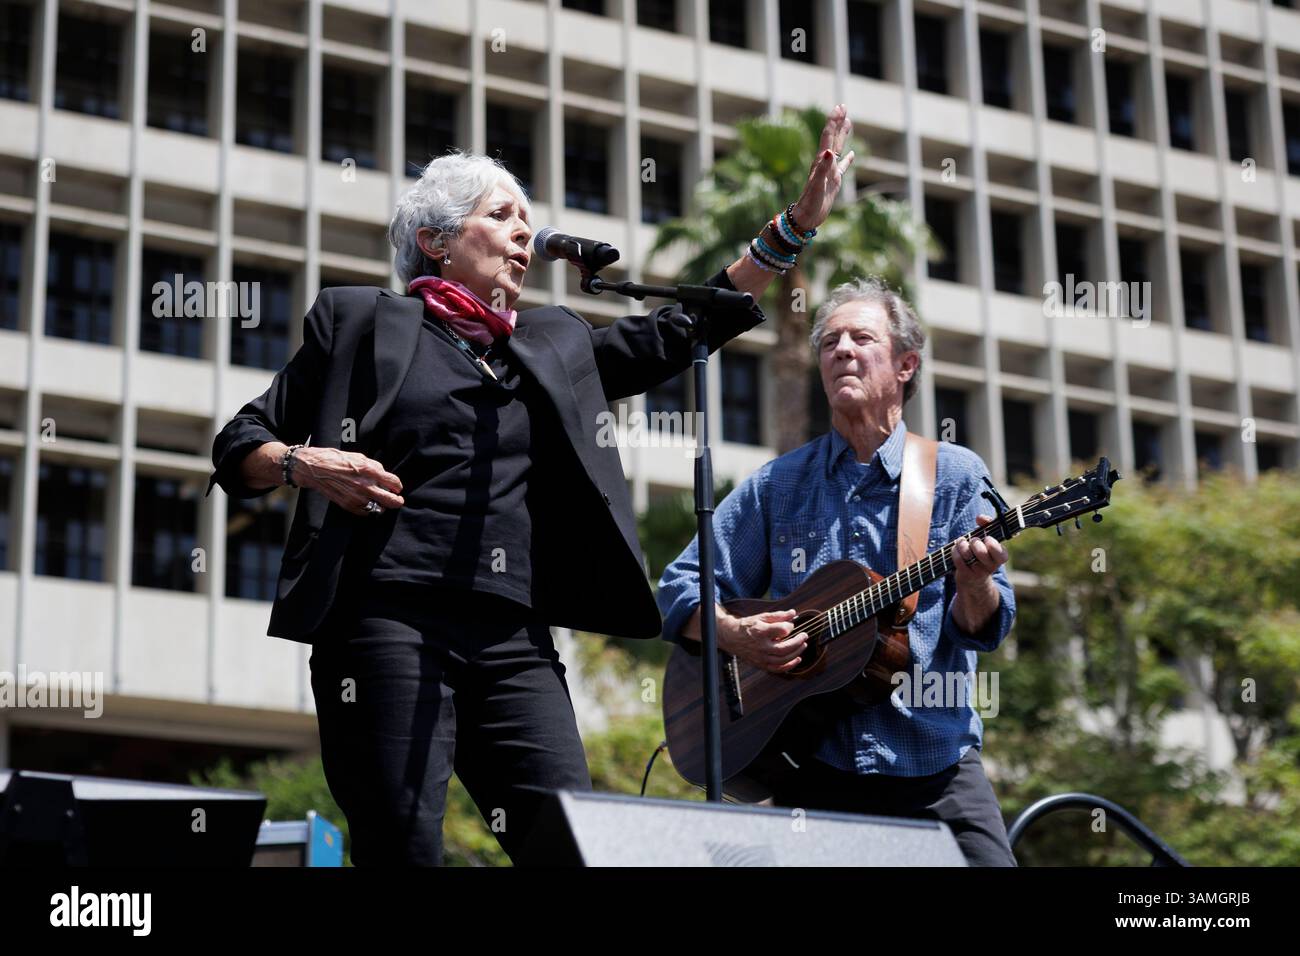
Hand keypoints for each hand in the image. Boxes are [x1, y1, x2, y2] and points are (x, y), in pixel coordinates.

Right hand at [294, 446, 404, 515]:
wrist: (314, 469)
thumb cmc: (336, 459)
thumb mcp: (359, 457)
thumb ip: (375, 467)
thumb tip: (385, 476)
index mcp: (370, 471)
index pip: (394, 482)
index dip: (398, 486)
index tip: (397, 488)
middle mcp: (365, 486)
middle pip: (391, 501)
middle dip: (397, 501)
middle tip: (398, 500)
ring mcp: (357, 498)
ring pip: (379, 509)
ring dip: (381, 505)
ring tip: (378, 501)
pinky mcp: (348, 505)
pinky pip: (365, 512)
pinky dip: (368, 509)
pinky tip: (365, 502)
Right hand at [718, 608, 807, 674]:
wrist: (731, 637)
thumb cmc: (748, 626)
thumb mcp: (762, 617)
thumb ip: (778, 616)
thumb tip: (793, 613)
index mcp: (760, 631)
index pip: (781, 630)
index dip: (789, 627)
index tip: (791, 624)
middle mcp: (760, 646)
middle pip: (784, 648)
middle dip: (797, 642)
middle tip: (804, 636)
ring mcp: (761, 657)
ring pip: (782, 659)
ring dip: (796, 653)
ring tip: (803, 645)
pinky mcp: (761, 664)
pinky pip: (777, 668)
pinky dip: (789, 666)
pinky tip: (797, 659)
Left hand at [790, 104, 855, 231]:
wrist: (806, 217)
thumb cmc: (810, 203)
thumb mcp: (817, 185)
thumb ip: (823, 168)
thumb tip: (830, 152)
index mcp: (821, 161)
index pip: (828, 136)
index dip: (833, 121)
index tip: (839, 107)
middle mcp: (825, 163)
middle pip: (833, 138)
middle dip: (838, 122)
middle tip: (843, 106)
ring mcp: (830, 171)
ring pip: (839, 148)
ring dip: (843, 135)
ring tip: (848, 122)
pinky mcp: (834, 181)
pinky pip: (843, 167)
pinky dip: (848, 159)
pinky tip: (852, 154)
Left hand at [952, 514, 1008, 583]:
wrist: (973, 575)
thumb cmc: (981, 550)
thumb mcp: (986, 538)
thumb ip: (987, 525)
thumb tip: (980, 517)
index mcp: (1000, 557)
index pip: (1001, 553)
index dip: (992, 545)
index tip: (987, 539)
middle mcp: (991, 566)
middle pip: (981, 553)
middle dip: (974, 542)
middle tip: (973, 540)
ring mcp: (978, 572)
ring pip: (968, 556)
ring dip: (962, 544)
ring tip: (962, 541)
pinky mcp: (966, 575)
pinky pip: (958, 560)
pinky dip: (955, 550)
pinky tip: (956, 548)